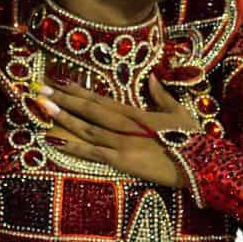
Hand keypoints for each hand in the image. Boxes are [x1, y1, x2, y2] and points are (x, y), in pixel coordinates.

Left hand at [36, 76, 201, 188]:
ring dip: (63, 117)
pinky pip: (93, 153)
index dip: (78, 89)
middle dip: (64, 98)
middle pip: (88, 109)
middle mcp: (125, 124)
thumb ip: (161, 95)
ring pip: (86, 127)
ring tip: (42, 106)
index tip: (59, 79)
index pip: (100, 98)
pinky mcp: (123, 161)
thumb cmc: (192, 138)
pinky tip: (54, 140)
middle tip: (40, 88)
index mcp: (136, 111)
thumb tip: (151, 78)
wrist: (201, 163)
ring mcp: (122, 142)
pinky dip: (73, 146)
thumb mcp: (178, 112)